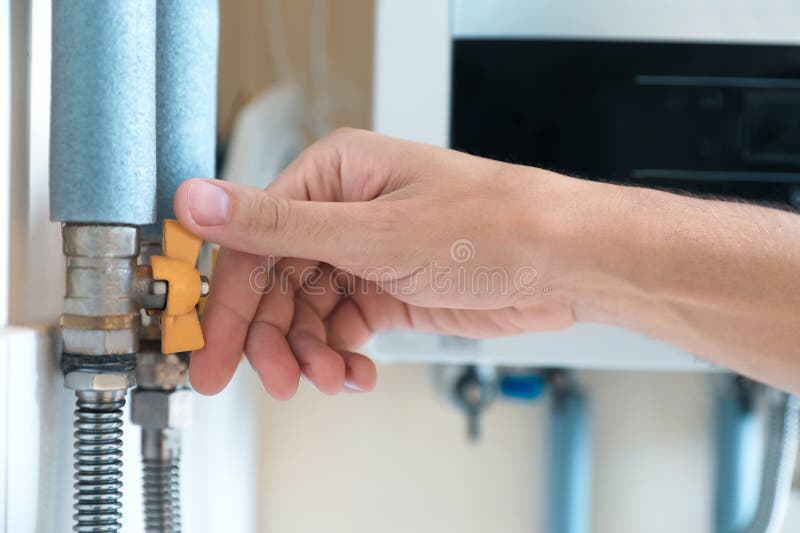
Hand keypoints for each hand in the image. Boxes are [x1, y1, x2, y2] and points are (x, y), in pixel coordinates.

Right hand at [174, 129, 578, 397]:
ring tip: (330, 379)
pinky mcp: (388, 289)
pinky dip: (343, 356)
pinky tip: (356, 373)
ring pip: (308, 313)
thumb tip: (195, 199)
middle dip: (274, 338)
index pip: (254, 241)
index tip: (211, 349)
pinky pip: (343, 328)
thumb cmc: (490, 224)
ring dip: (312, 353)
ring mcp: (367, 253)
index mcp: (333, 176)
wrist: (564, 260)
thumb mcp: (374, 231)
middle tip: (278, 380)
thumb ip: (278, 226)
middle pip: (277, 283)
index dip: (228, 300)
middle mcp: (344, 212)